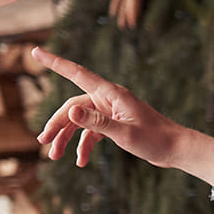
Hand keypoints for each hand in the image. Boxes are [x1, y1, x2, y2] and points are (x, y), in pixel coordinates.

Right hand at [31, 47, 213, 187]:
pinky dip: (84, 146)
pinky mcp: (115, 125)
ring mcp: (111, 112)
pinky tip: (80, 162)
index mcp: (112, 94)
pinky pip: (92, 133)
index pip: (77, 74)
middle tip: (43, 142)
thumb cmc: (156, 140)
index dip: (55, 63)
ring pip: (80, 122)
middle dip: (57, 125)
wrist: (177, 150)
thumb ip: (97, 123)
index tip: (36, 52)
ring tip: (54, 156)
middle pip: (73, 107)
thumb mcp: (124, 133)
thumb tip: (71, 113)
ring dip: (67, 138)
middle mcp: (109, 100)